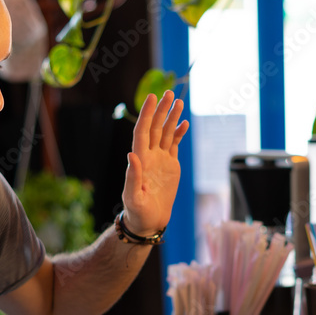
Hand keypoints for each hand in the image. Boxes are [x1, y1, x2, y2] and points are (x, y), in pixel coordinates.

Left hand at [121, 90, 188, 234]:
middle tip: (169, 93)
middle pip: (155, 127)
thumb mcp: (133, 197)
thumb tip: (132, 154)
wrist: (149, 222)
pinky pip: (173, 144)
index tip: (152, 98)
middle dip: (161, 110)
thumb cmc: (138, 212)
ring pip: (165, 133)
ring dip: (171, 117)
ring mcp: (160, 159)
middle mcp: (149, 155)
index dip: (147, 114)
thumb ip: (132, 176)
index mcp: (140, 159)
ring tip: (179, 101)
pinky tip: (183, 123)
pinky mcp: (170, 165)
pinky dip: (178, 133)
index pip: (142, 131)